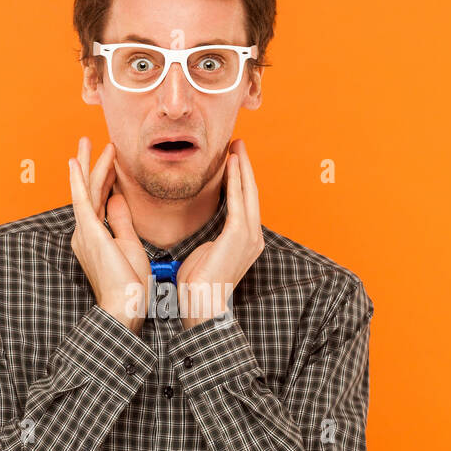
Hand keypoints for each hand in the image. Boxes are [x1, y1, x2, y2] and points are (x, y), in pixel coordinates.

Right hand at [68, 137, 151, 334]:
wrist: (125, 307)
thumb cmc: (130, 285)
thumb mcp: (129, 245)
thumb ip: (121, 221)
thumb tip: (117, 199)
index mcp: (95, 237)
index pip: (100, 200)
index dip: (105, 177)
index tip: (112, 160)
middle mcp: (85, 233)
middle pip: (90, 191)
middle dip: (91, 164)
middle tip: (91, 141)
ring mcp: (85, 232)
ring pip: (88, 190)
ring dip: (88, 164)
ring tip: (89, 141)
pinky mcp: (90, 233)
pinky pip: (82, 201)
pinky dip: (78, 181)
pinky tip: (75, 163)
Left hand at [177, 138, 264, 329]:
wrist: (202, 306)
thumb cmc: (197, 287)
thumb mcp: (203, 255)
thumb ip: (208, 240)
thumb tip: (201, 233)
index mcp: (244, 242)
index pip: (243, 204)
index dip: (239, 180)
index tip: (232, 161)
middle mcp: (252, 237)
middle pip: (251, 193)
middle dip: (245, 167)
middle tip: (238, 144)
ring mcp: (249, 236)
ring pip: (248, 192)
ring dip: (242, 167)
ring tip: (237, 146)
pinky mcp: (240, 235)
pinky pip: (240, 200)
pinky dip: (237, 179)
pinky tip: (232, 163)